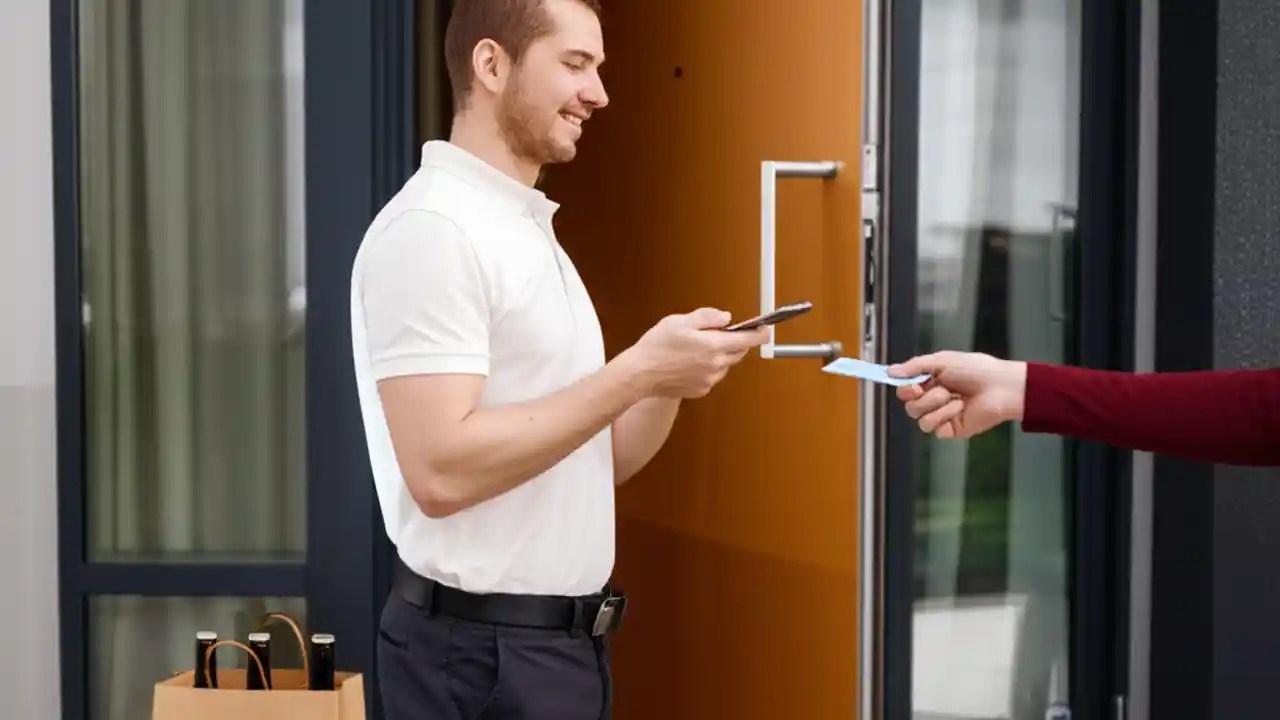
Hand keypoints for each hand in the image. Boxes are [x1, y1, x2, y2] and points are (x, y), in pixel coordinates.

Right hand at [623, 307, 769, 398]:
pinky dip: (708, 368)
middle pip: (738, 352)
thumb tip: (726, 318)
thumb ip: (707, 317)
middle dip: (734, 342)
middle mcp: (715, 365)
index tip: (765, 330)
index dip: (760, 334)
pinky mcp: (701, 389)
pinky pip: (712, 376)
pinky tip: (689, 362)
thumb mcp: (680, 321)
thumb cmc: (656, 347)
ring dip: (719, 355)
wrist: (640, 374)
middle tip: (717, 333)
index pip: (748, 340)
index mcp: (713, 346)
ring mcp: (709, 380)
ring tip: (696, 349)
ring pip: (725, 364)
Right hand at [887, 351, 1027, 438]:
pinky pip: (932, 428)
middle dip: (922, 396)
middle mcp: (935, 400)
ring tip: (953, 396)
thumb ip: (914, 366)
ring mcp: (943, 416)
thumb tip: (891, 370)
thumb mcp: (942, 360)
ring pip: (918, 418)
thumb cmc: (978, 370)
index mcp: (931, 382)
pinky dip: (944, 415)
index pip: (905, 390)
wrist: (1001, 387)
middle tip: (937, 387)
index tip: (911, 384)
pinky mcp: (950, 430)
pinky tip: (959, 407)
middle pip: (909, 406)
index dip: (904, 388)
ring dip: (934, 404)